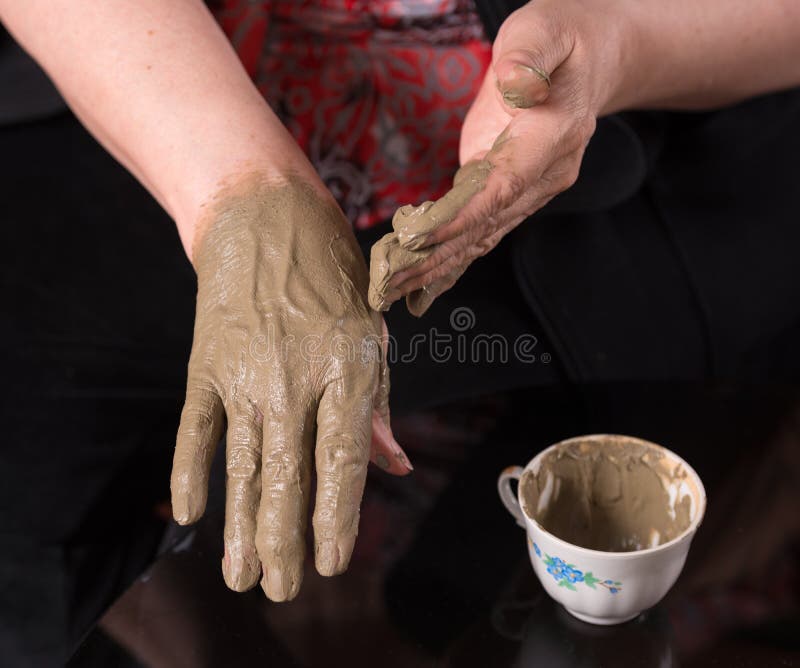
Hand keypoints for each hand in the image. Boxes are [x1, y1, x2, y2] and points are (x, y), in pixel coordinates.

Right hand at [170, 174, 410, 601]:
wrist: (263, 215)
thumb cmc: (331, 272)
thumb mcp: (370, 330)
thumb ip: (377, 402)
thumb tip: (394, 465)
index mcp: (345, 368)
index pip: (342, 462)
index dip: (337, 518)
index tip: (334, 562)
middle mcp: (293, 378)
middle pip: (287, 476)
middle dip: (284, 541)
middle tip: (281, 590)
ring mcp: (243, 373)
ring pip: (241, 465)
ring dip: (240, 526)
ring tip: (240, 576)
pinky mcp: (205, 364)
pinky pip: (194, 429)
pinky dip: (190, 472)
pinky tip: (191, 515)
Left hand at [368, 0, 625, 314]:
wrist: (590, 61)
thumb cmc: (563, 39)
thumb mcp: (545, 30)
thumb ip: (528, 55)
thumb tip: (514, 84)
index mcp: (552, 140)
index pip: (502, 189)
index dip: (460, 217)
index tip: (416, 239)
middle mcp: (543, 177)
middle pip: (485, 226)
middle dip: (433, 258)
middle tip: (386, 284)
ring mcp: (527, 190)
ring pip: (479, 238)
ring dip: (433, 268)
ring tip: (389, 291)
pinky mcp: (507, 191)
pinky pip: (478, 232)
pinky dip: (448, 260)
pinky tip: (420, 287)